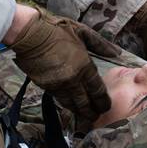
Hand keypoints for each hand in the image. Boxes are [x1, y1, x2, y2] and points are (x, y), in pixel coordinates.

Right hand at [8, 9, 121, 125]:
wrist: (30, 34)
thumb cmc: (57, 30)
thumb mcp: (82, 32)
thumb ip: (100, 44)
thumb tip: (117, 53)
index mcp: (84, 66)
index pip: (97, 90)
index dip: (102, 101)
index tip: (106, 107)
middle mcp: (73, 79)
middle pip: (85, 102)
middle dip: (91, 112)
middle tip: (96, 117)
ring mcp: (58, 84)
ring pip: (70, 104)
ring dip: (78, 111)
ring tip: (84, 116)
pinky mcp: (45, 86)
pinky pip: (58, 98)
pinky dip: (65, 103)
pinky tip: (69, 105)